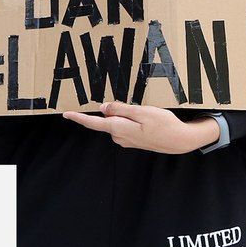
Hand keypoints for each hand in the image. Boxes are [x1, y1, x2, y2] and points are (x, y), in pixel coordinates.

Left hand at [62, 102, 219, 153]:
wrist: (179, 141)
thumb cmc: (164, 125)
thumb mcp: (142, 112)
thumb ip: (121, 110)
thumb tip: (103, 109)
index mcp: (119, 129)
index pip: (94, 124)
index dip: (79, 118)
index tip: (66, 114)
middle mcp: (120, 137)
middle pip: (107, 119)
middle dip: (114, 110)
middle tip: (133, 105)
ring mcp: (127, 140)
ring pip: (117, 122)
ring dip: (125, 114)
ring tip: (145, 112)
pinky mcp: (133, 140)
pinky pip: (125, 126)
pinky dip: (130, 120)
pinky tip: (145, 119)